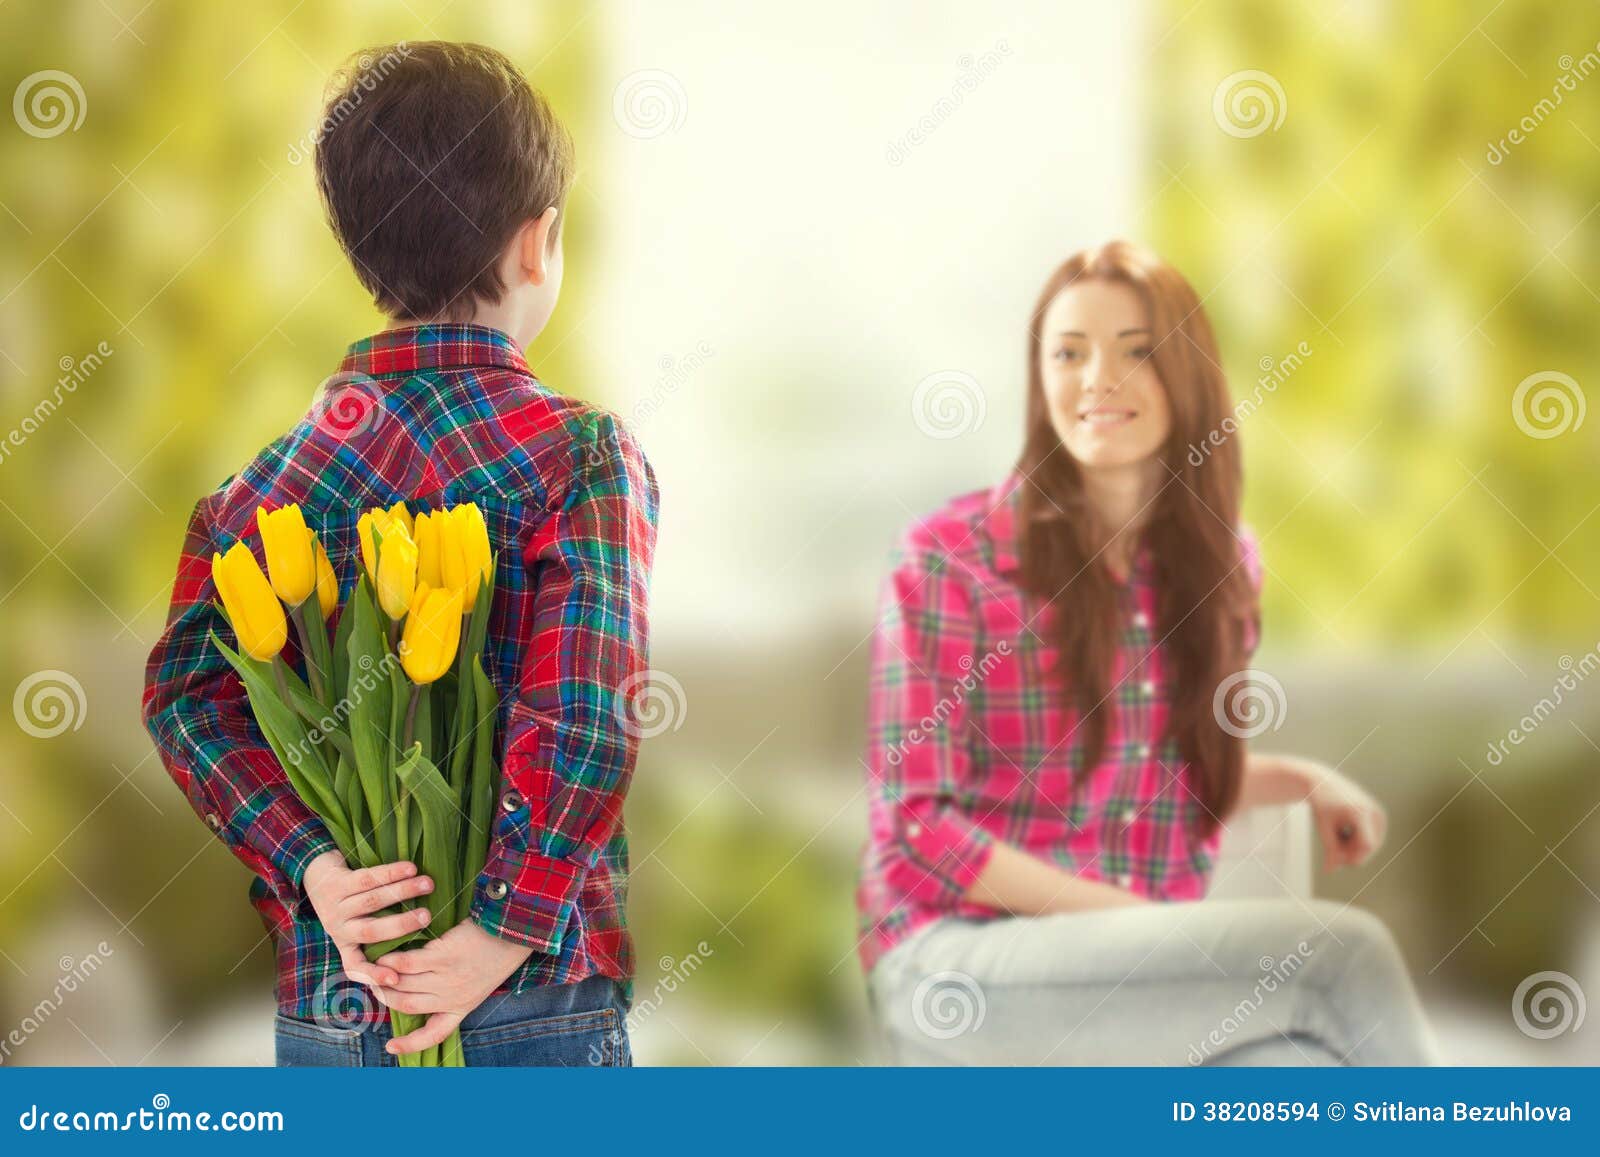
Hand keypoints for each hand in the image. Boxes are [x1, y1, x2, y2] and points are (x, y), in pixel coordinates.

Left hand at [301, 851, 434, 988]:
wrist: (317, 877)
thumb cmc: (348, 904)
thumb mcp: (355, 926)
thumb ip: (379, 935)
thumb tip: (422, 945)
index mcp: (345, 944)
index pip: (355, 966)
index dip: (373, 975)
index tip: (396, 979)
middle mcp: (338, 928)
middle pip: (371, 931)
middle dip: (402, 925)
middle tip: (428, 917)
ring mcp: (335, 905)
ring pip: (372, 900)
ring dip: (403, 891)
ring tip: (428, 884)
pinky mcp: (337, 882)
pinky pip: (367, 878)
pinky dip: (391, 872)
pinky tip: (410, 868)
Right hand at [373, 919, 534, 1055]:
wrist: (513, 931)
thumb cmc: (496, 954)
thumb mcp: (478, 984)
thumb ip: (454, 993)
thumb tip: (421, 991)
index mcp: (462, 1007)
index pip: (434, 1035)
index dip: (410, 1045)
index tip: (390, 1048)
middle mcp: (453, 997)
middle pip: (408, 1006)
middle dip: (387, 998)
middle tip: (375, 985)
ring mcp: (448, 978)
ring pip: (403, 985)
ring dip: (384, 978)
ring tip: (374, 967)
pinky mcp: (443, 956)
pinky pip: (407, 963)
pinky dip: (391, 961)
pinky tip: (384, 955)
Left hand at [1303, 765, 1385, 870]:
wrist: (1324, 782)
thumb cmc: (1321, 805)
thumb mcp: (1323, 828)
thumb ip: (1329, 849)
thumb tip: (1329, 871)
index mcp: (1361, 813)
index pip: (1367, 845)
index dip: (1354, 857)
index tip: (1336, 858)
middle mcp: (1375, 813)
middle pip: (1369, 847)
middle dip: (1351, 853)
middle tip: (1331, 849)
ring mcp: (1380, 815)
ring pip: (1372, 845)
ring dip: (1354, 847)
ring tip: (1337, 835)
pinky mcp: (1380, 817)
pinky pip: (1371, 839)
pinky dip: (1357, 840)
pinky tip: (1344, 831)